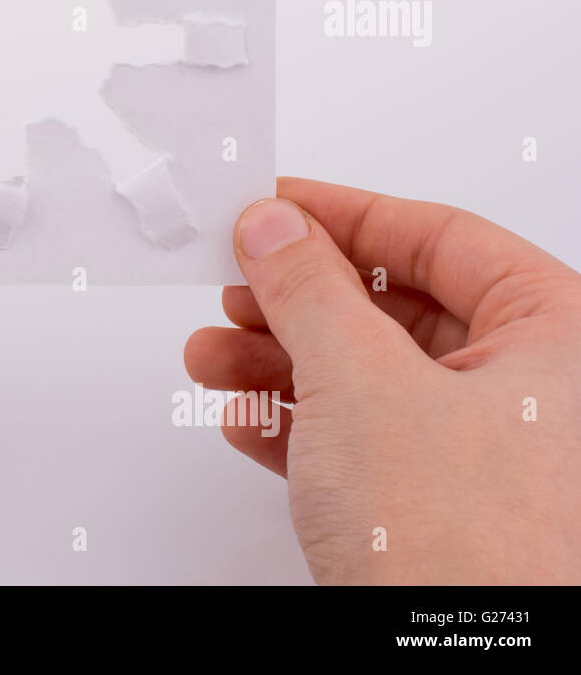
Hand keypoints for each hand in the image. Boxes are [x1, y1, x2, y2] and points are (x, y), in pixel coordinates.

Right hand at [185, 178, 580, 583]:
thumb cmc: (472, 553)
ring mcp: (489, 456)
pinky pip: (362, 441)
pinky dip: (299, 427)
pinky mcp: (442, 510)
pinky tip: (247, 421)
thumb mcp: (363, 384)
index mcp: (556, 336)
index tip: (270, 206)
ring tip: (213, 356)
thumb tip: (273, 226)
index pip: (438, 235)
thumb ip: (307, 289)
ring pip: (370, 377)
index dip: (342, 214)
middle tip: (235, 283)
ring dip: (280, 363)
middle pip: (394, 308)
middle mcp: (534, 392)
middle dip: (297, 299)